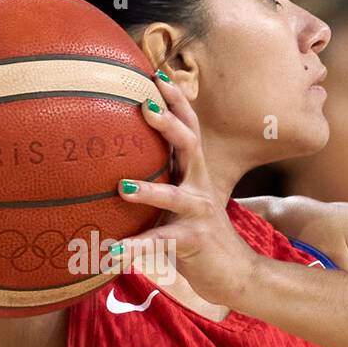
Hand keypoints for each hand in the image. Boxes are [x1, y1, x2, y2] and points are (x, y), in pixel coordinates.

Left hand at [111, 72, 260, 306]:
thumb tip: (119, 162)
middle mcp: (199, 186)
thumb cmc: (196, 232)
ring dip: (149, 191)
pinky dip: (136, 248)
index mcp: (194, 172)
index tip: (156, 74)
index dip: (176, 101)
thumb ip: (161, 178)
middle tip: (144, 105)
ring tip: (122, 186)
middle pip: (189, 146)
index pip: (189, 127)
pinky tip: (113, 252)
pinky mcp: (192, 243)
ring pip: (175, 197)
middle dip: (168, 124)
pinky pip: (162, 244)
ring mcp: (198, 214)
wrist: (234, 272)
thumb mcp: (180, 199)